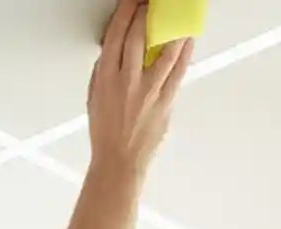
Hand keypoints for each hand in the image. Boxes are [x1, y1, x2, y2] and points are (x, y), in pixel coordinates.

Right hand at [87, 0, 193, 174]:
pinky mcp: (164, 102)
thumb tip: (112, 52)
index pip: (115, 36)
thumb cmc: (105, 133)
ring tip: (176, 16)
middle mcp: (126, 81)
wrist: (118, 161)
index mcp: (106, 77)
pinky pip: (177, 72)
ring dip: (171, 30)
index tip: (132, 2)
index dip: (126, 13)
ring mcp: (147, 91)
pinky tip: (187, 41)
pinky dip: (184, 53)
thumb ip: (103, 72)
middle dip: (147, 14)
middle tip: (154, 3)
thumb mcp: (94, 97)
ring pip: (163, 51)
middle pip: (138, 37)